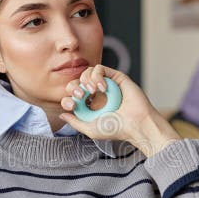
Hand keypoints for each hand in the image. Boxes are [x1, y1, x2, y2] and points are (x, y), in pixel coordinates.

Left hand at [58, 65, 179, 155]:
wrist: (136, 123)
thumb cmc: (116, 129)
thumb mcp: (90, 129)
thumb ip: (75, 122)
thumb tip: (62, 115)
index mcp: (90, 106)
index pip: (72, 96)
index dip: (68, 97)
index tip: (72, 104)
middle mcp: (97, 94)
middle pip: (77, 82)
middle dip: (74, 87)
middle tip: (81, 96)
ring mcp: (106, 84)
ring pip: (87, 72)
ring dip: (85, 80)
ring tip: (93, 91)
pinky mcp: (115, 77)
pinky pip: (99, 68)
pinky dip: (97, 75)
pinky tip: (102, 87)